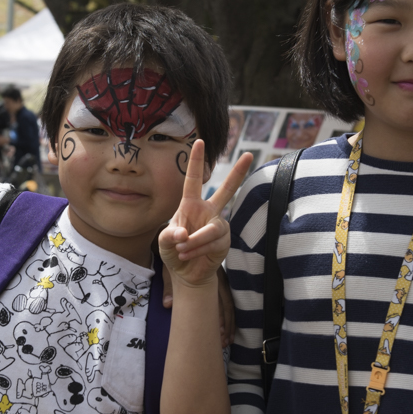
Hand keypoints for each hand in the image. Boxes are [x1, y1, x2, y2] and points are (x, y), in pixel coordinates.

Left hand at [159, 141, 251, 287]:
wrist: (186, 272)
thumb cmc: (174, 251)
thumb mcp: (164, 242)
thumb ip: (169, 235)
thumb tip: (183, 234)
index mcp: (191, 205)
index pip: (193, 180)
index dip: (196, 161)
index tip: (199, 141)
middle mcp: (208, 211)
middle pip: (226, 190)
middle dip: (237, 173)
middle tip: (249, 155)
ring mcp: (218, 225)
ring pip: (211, 230)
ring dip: (194, 241)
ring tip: (181, 250)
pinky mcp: (224, 241)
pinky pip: (213, 243)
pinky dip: (197, 250)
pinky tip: (188, 255)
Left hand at [160, 264, 234, 349]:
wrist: (182, 243)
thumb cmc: (175, 258)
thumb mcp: (170, 270)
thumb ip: (169, 287)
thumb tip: (167, 305)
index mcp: (209, 277)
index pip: (218, 299)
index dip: (220, 317)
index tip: (218, 334)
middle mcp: (218, 280)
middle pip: (227, 305)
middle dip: (227, 324)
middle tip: (224, 342)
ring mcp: (222, 283)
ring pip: (229, 305)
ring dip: (229, 324)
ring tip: (226, 341)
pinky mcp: (221, 284)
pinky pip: (227, 302)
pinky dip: (228, 317)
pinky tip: (226, 331)